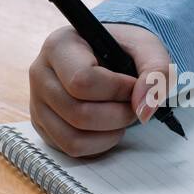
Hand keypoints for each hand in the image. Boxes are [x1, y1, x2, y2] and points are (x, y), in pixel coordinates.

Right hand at [28, 23, 171, 156]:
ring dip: (110, 133)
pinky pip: (71, 148)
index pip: (82, 80)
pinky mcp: (43, 126)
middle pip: (78, 113)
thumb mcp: (146, 47)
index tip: (133, 86)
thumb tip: (144, 109)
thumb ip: (155, 70)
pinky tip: (110, 127)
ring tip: (122, 115)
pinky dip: (99, 145)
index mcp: (59, 45)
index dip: (117, 90)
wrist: (106, 55)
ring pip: (73, 137)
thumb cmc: (122, 49)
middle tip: (133, 104)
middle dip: (118, 115)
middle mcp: (40, 74)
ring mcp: (37, 103)